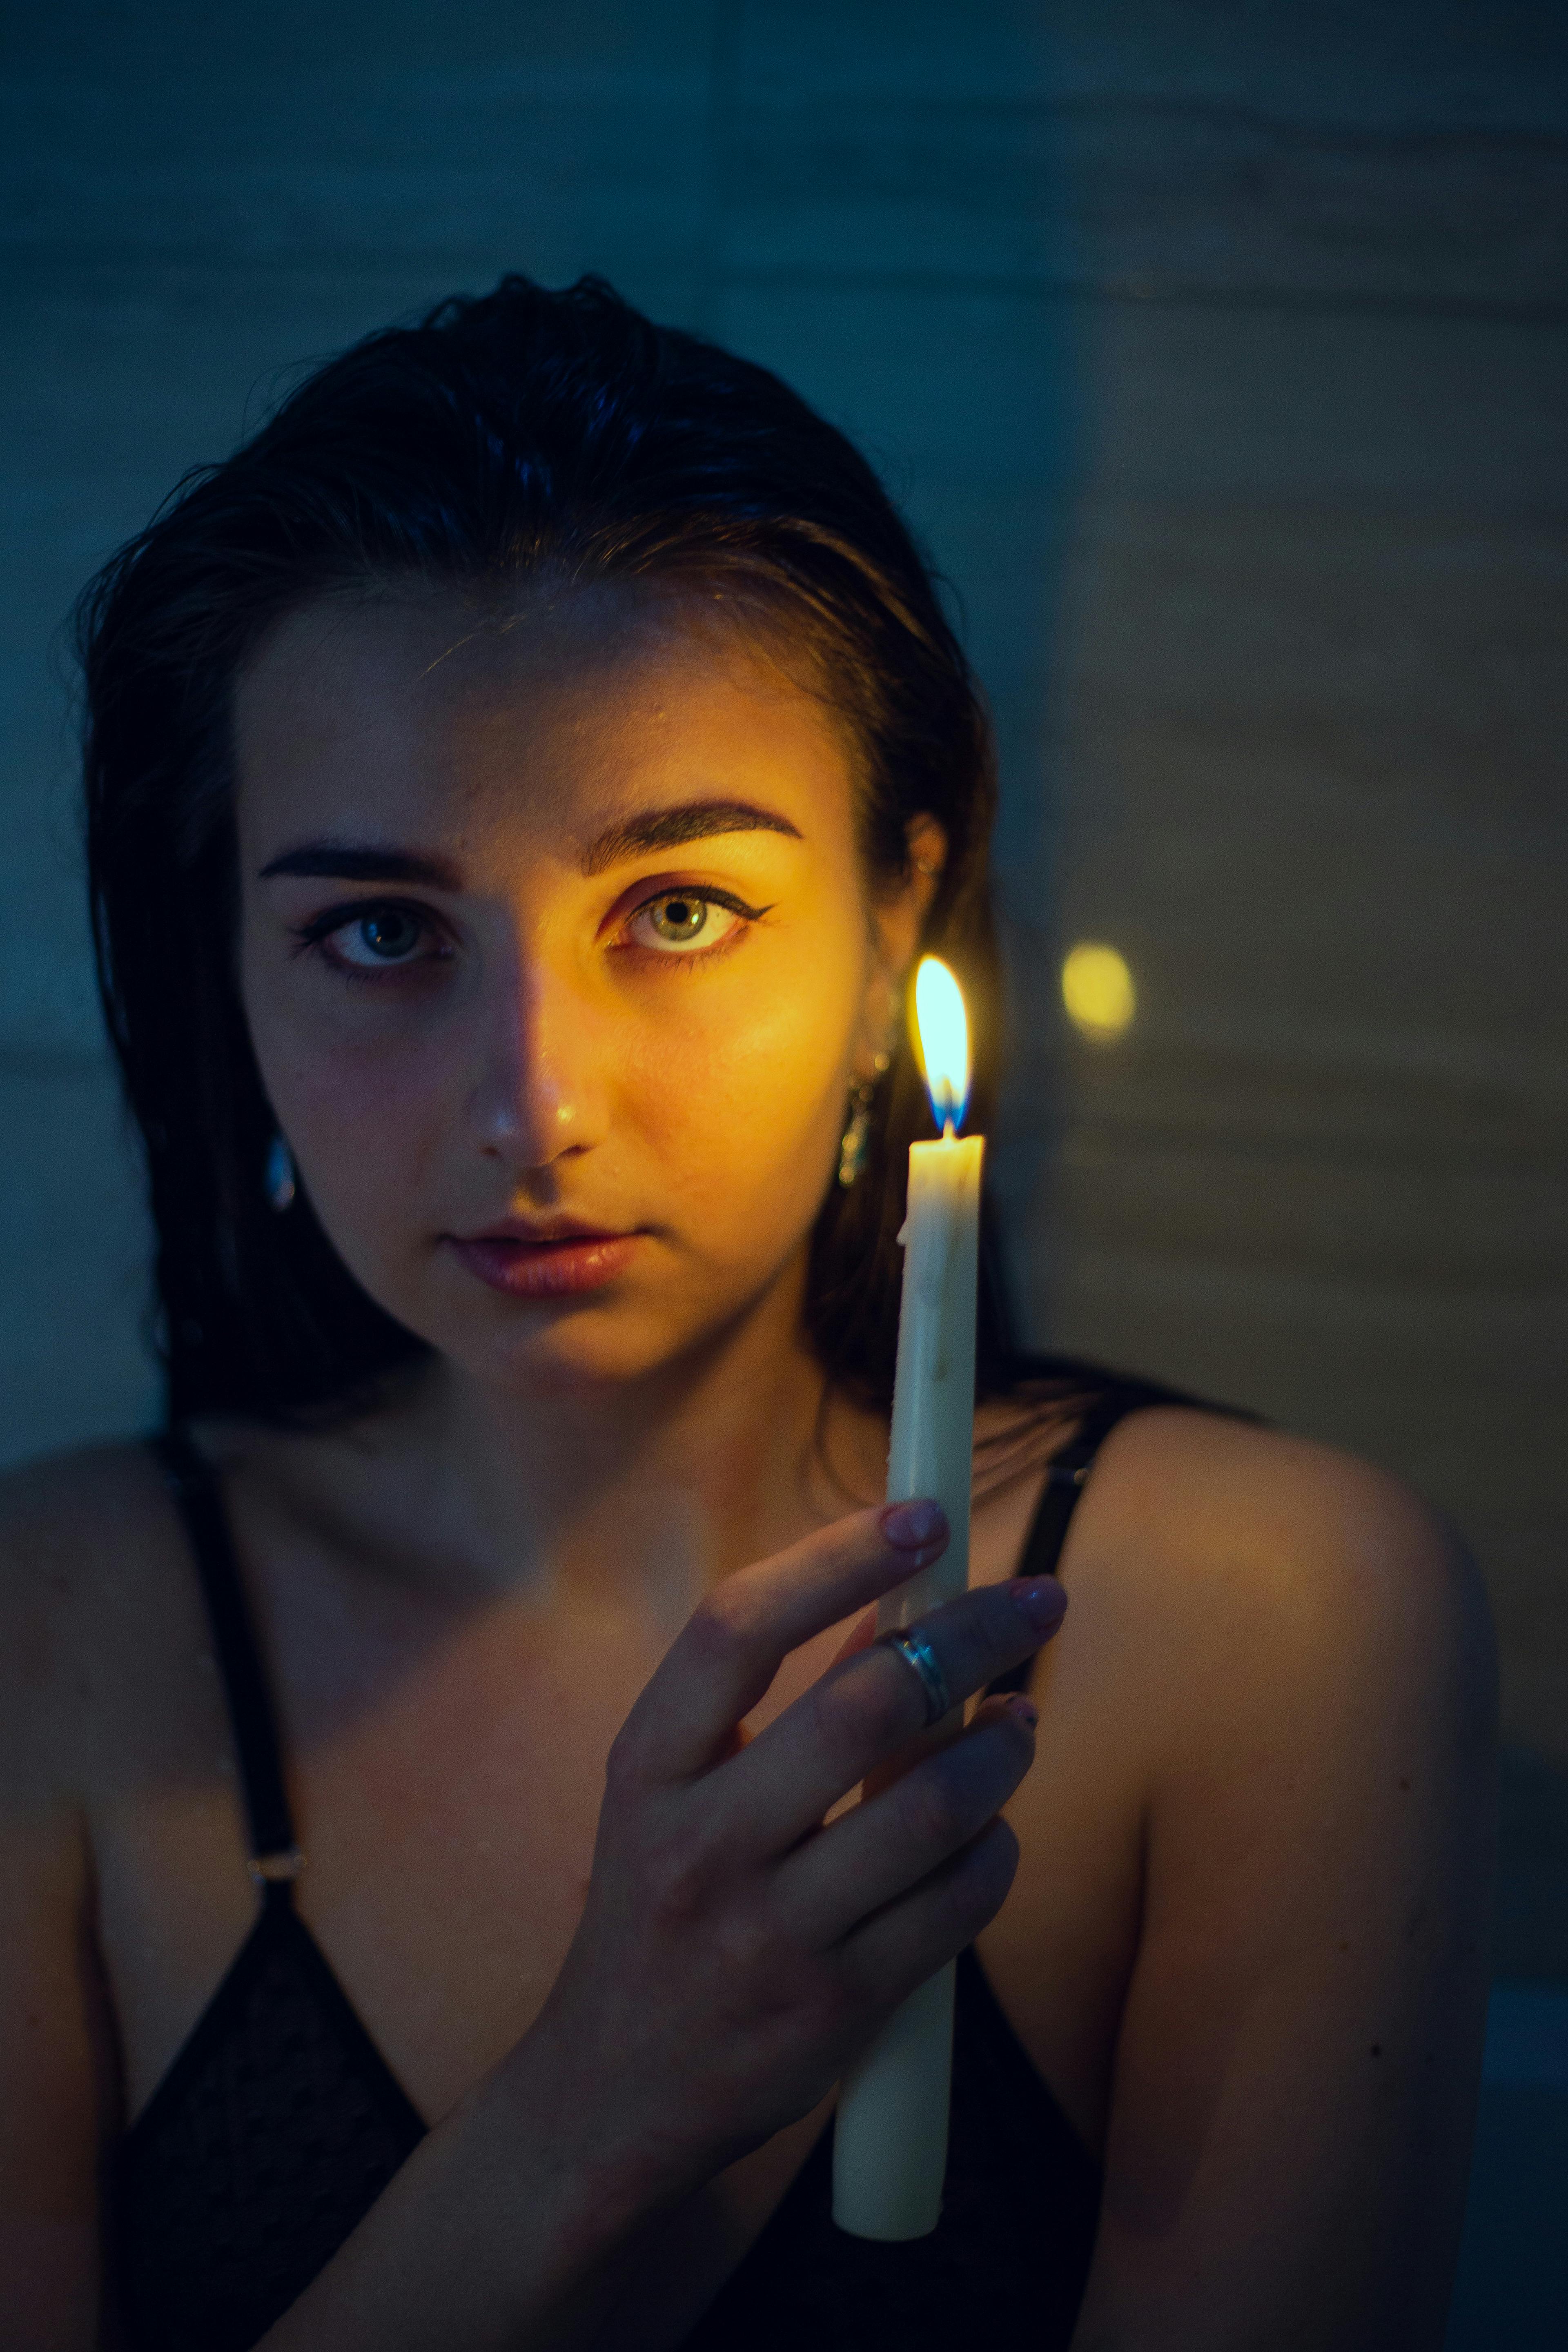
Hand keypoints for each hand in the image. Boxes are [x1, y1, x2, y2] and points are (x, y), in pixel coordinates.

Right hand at [527, 1499, 1066, 2200]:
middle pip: (862, 1704)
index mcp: (646, 1768)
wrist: (609, 2095)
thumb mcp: (674, 1796)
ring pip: (932, 1807)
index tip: (922, 1515)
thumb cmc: (658, 1912)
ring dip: (1002, 1745)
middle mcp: (700, 1844)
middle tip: (1035, 1598)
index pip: (736, 1626)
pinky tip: (996, 1827)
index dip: (835, 1556)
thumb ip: (769, 1703)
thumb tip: (899, 1601)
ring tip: (1023, 1718)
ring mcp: (770, 1932)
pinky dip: (997, 1850)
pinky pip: (959, 1904)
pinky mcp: (837, 2008)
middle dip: (970, 1634)